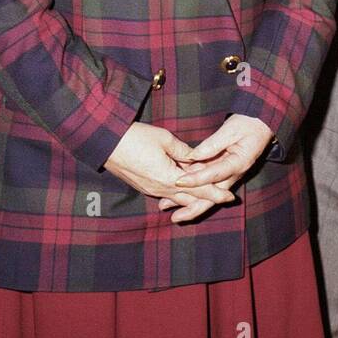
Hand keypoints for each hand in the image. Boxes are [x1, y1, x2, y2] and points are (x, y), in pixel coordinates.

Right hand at [104, 122, 237, 223]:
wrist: (106, 143)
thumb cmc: (136, 138)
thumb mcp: (165, 139)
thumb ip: (184, 151)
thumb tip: (197, 158)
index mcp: (168, 177)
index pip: (198, 188)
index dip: (215, 192)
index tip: (230, 196)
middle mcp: (160, 188)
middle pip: (190, 197)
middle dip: (208, 198)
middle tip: (225, 198)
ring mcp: (151, 189)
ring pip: (178, 198)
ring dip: (194, 198)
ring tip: (209, 197)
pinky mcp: (144, 186)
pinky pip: (166, 194)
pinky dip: (179, 194)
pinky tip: (186, 193)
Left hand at [170, 113, 273, 200]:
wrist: (261, 126)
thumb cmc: (248, 125)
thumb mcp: (231, 129)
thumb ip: (213, 143)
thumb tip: (193, 155)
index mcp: (239, 163)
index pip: (215, 174)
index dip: (196, 179)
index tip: (179, 182)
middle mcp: (233, 174)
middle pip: (213, 196)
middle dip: (192, 206)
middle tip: (174, 216)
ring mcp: (228, 175)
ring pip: (207, 193)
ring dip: (188, 201)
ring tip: (166, 206)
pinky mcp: (222, 172)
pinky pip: (206, 184)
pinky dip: (191, 189)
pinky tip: (174, 192)